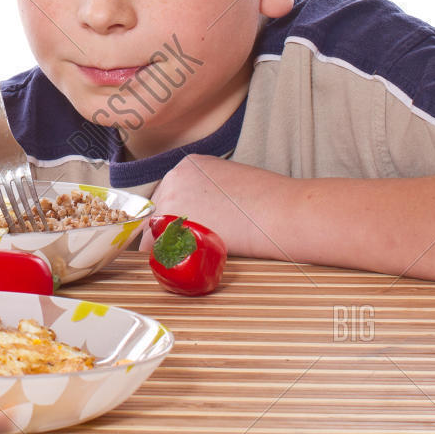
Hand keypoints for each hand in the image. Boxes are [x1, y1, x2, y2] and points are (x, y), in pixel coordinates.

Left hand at [140, 154, 291, 258]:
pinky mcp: (172, 225)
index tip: (188, 230)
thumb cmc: (269, 201)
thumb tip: (206, 213)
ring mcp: (170, 200)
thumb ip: (211, 193)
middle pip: (158, 212)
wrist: (281, 213)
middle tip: (187, 249)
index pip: (170, 195)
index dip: (178, 217)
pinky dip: (163, 261)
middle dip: (169, 232)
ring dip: (166, 247)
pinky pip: (153, 249)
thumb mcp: (233, 183)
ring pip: (153, 231)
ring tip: (187, 260)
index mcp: (189, 165)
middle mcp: (174, 178)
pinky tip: (180, 268)